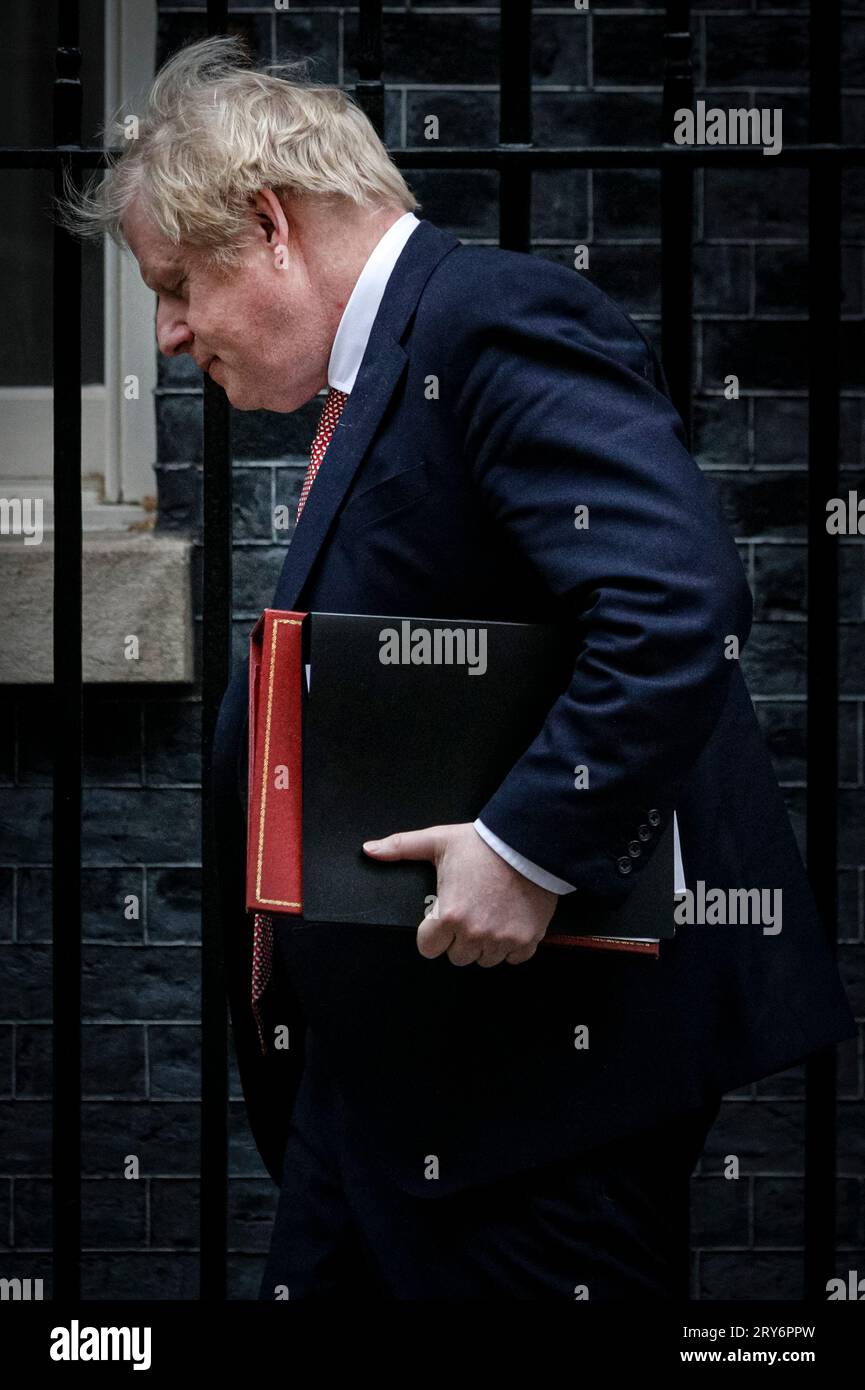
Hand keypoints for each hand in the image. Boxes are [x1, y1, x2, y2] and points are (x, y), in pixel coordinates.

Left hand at [362, 822, 557, 965]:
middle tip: (468, 913)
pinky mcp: (527, 940)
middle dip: (459, 939)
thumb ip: (401, 847)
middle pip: (457, 957)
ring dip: (484, 944)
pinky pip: (513, 959)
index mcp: (449, 915)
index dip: (432, 933)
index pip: (428, 948)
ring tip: (489, 916)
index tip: (441, 918)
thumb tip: (369, 849)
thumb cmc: (481, 844)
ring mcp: (503, 939)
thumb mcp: (438, 841)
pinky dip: (511, 946)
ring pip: (484, 960)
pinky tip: (508, 922)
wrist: (529, 841)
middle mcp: (475, 933)